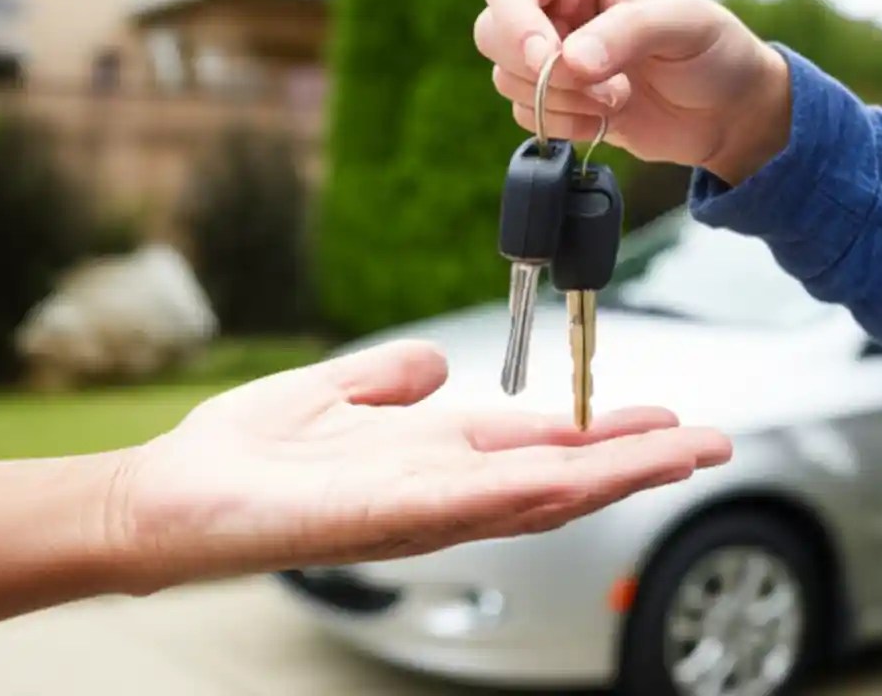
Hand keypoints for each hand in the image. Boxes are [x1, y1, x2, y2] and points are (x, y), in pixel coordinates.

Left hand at [111, 340, 729, 590]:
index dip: (607, 436)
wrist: (171, 498)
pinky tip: (575, 476)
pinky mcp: (381, 518)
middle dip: (637, 460)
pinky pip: (466, 504)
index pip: (543, 446)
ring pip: (536, 494)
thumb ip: (390, 379)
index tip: (667, 419)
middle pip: (561, 475)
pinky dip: (527, 491)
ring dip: (610, 477)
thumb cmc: (244, 456)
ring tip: (677, 456)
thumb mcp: (334, 394)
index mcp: (437, 456)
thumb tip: (438, 362)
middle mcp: (443, 488)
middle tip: (710, 443)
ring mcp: (419, 509)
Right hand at [475, 0, 792, 183]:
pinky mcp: (558, 98)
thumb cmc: (714, 50)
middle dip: (539, 69)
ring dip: (560, 100)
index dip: (517, 21)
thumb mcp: (682, 24)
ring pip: (506, 77)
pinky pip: (526, 113)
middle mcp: (560, 7)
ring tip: (618, 97)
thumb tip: (572, 60)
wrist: (727, 112)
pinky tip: (606, 117)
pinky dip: (563, 123)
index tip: (548, 58)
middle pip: (494, 31)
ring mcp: (555, 54)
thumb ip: (626, 33)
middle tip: (596, 82)